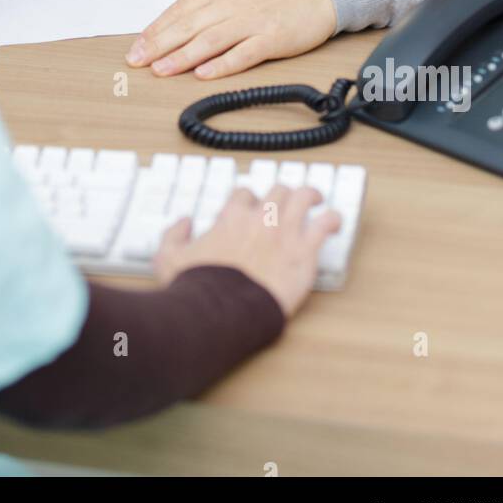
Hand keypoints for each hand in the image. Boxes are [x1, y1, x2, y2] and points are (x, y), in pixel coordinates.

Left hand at [125, 0, 336, 78]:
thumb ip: (209, 6)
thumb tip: (174, 28)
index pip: (179, 10)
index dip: (155, 30)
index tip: (137, 47)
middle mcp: (233, 3)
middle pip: (189, 25)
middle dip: (159, 44)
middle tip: (138, 61)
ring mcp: (252, 21)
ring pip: (210, 40)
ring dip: (182, 57)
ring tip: (161, 70)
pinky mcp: (272, 39)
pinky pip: (243, 54)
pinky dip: (222, 65)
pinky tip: (203, 74)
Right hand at [154, 184, 340, 317]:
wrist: (223, 312)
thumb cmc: (198, 288)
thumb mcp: (168, 259)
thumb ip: (173, 236)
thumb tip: (183, 222)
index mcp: (231, 217)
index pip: (243, 194)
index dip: (248, 200)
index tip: (250, 209)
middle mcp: (260, 218)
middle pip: (277, 190)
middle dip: (282, 193)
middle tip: (287, 200)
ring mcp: (284, 232)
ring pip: (304, 197)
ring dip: (311, 195)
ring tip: (317, 198)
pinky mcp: (304, 251)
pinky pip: (325, 225)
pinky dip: (332, 220)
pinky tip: (334, 222)